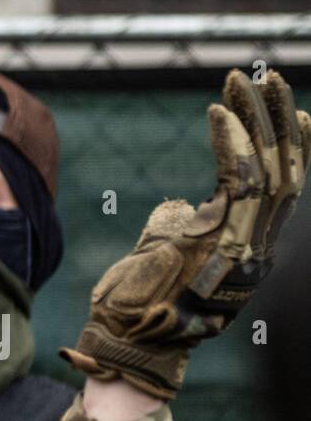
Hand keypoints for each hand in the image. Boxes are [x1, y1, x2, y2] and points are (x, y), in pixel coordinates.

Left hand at [61, 70, 308, 398]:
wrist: (126, 343)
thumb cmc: (138, 303)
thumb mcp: (167, 255)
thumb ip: (181, 226)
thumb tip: (179, 205)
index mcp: (251, 249)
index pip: (286, 188)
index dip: (296, 148)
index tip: (295, 111)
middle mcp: (258, 246)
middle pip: (287, 171)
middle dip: (282, 120)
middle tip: (271, 78)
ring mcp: (243, 244)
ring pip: (270, 168)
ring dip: (257, 118)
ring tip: (240, 79)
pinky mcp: (221, 240)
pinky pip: (237, 179)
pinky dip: (229, 141)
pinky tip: (216, 110)